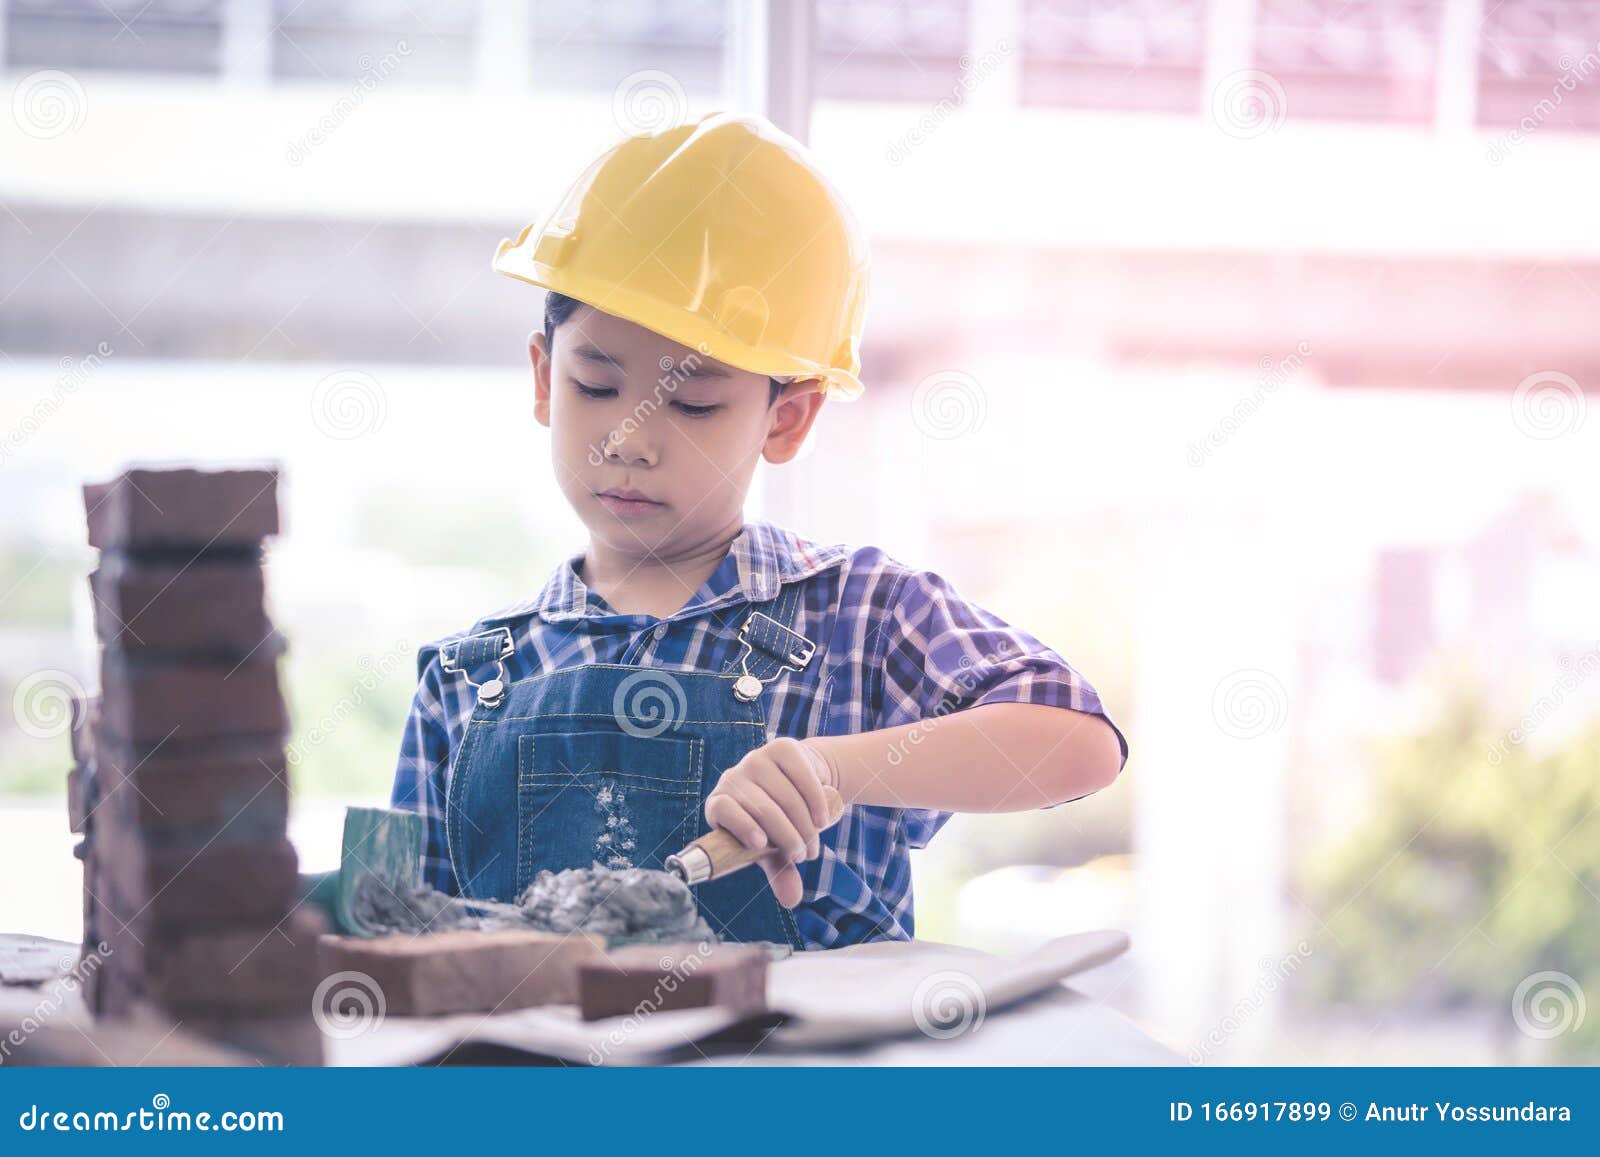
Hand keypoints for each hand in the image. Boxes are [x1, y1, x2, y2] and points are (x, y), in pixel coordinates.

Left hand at [704, 737, 834, 908]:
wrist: (804, 781)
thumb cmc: (780, 822)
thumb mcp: (776, 848)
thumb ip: (780, 872)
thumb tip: (791, 901)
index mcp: (720, 804)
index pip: (722, 809)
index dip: (740, 825)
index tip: (761, 844)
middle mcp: (733, 778)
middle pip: (761, 809)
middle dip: (787, 837)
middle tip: (803, 856)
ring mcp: (756, 759)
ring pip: (785, 797)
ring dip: (805, 826)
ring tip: (814, 845)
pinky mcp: (782, 748)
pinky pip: (801, 777)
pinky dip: (815, 802)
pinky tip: (823, 821)